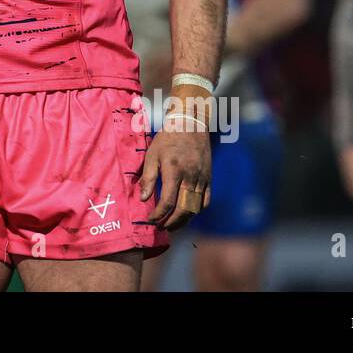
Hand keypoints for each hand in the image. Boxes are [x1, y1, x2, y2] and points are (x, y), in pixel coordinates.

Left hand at [139, 101, 211, 230]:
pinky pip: (206, 200)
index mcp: (174, 171)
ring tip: (173, 225)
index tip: (151, 220)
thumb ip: (148, 177)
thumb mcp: (152, 154)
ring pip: (195, 208)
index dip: (159, 214)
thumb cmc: (168, 139)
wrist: (190, 124)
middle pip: (183, 209)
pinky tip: (188, 213)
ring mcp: (202, 178)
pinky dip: (197, 210)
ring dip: (184, 220)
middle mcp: (190, 177)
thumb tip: (143, 199)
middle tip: (162, 228)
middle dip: (172, 223)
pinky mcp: (209, 178)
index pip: (168, 201)